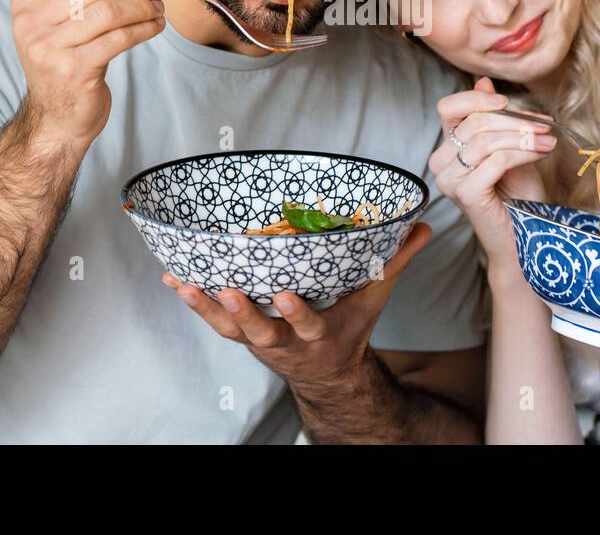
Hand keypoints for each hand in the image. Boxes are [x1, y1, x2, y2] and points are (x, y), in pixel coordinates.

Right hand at [10, 0, 167, 147]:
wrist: (57, 117)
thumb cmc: (63, 59)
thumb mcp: (60, 15)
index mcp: (24, 0)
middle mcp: (30, 22)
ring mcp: (49, 47)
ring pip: (110, 11)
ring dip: (144, 7)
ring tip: (159, 10)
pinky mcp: (73, 69)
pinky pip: (119, 38)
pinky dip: (144, 29)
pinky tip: (155, 27)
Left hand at [162, 222, 432, 388]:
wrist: (328, 372)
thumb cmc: (350, 326)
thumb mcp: (375, 298)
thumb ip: (396, 261)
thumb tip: (424, 226)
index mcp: (320, 334)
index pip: (308, 325)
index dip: (295, 313)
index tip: (283, 295)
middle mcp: (286, 341)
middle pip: (260, 332)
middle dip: (244, 315)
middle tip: (228, 291)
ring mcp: (260, 340)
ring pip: (229, 328)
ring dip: (207, 307)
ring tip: (186, 283)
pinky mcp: (242, 334)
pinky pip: (214, 319)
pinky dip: (195, 300)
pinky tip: (175, 278)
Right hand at [429, 76, 555, 268]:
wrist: (526, 238)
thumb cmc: (518, 196)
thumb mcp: (510, 146)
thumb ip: (495, 118)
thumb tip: (483, 81)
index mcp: (448, 148)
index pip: (448, 108)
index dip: (477, 98)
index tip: (508, 102)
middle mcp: (441, 163)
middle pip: (474, 122)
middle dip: (514, 120)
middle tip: (544, 126)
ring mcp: (450, 180)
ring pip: (486, 140)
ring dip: (524, 136)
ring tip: (548, 141)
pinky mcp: (465, 193)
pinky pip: (495, 160)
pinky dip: (523, 152)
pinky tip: (542, 153)